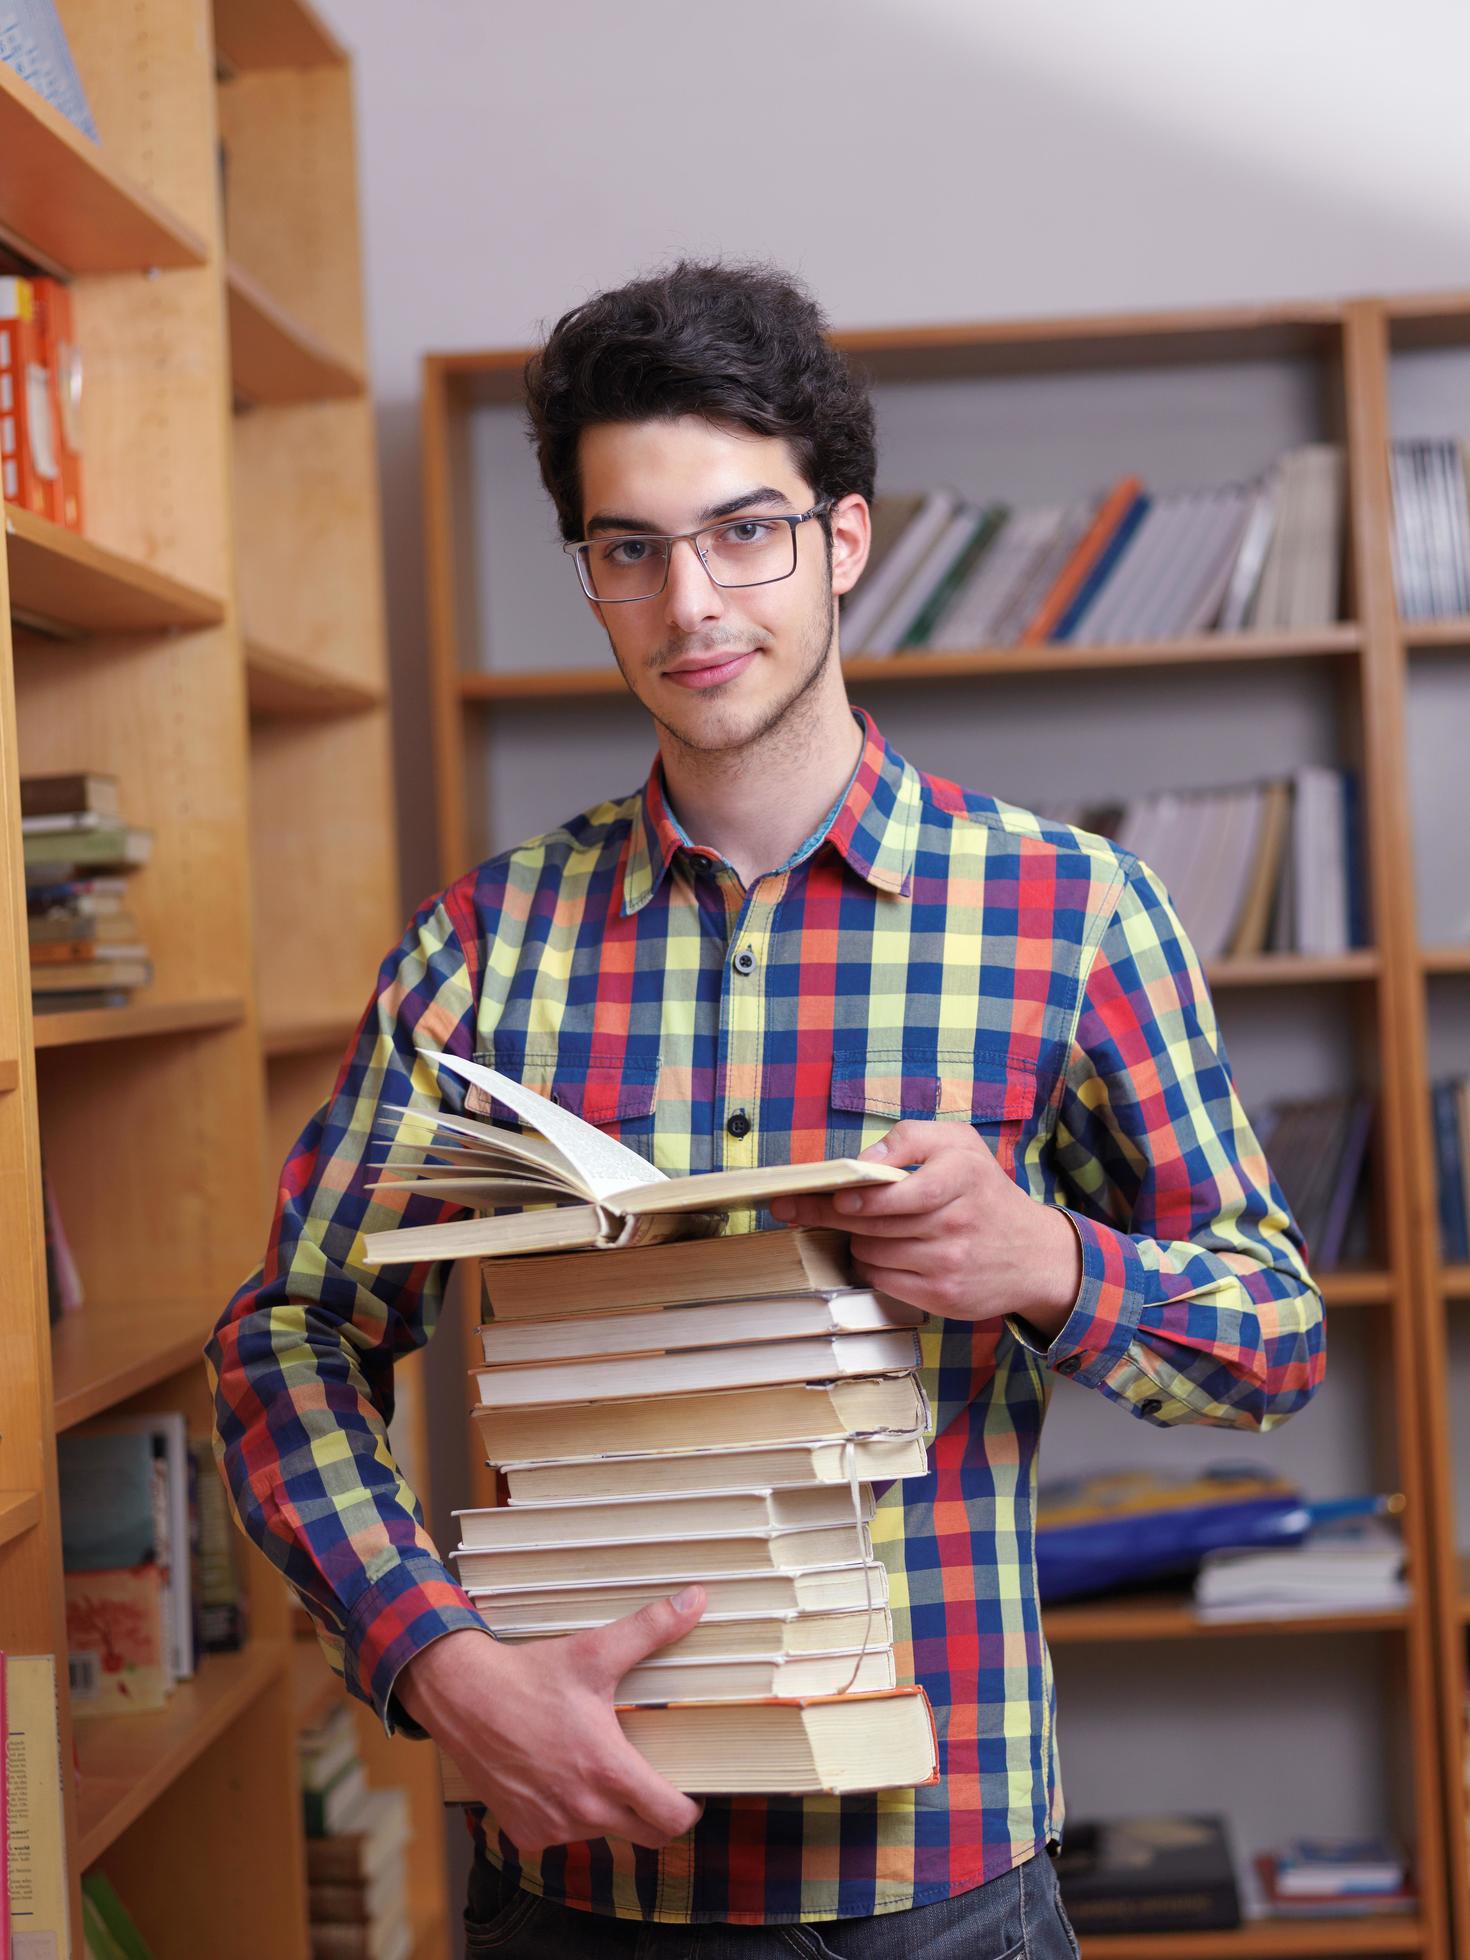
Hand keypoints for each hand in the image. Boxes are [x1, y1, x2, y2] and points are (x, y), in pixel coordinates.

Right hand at [395, 1588, 707, 1853]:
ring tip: (595, 1768)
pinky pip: (562, 1835)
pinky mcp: (525, 1833)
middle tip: (652, 1782)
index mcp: (608, 1771)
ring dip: (608, 1811)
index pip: (671, 1820)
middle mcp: (584, 1810)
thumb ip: (651, 1629)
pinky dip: (568, 1816)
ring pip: (603, 1834)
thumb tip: (695, 1599)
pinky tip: (558, 1779)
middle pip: (646, 1837)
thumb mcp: (594, 1651)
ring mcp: (553, 1827)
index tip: (688, 1791)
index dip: (687, 1809)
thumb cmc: (531, 1676)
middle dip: (656, 1815)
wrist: (463, 1697)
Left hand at [770, 1121, 1081, 1336]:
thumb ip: (912, 1138)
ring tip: (872, 1228)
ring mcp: (950, 1263)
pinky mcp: (942, 1297)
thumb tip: (864, 1156)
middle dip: (829, 1213)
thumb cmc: (984, 1193)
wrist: (1033, 1255)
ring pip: (871, 1251)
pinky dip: (873, 1266)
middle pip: (874, 1222)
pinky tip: (888, 1254)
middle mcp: (958, 1221)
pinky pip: (882, 1280)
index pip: (902, 1190)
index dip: (861, 1195)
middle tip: (793, 1207)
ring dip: (859, 1239)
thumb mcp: (961, 1144)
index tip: (834, 1195)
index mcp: (962, 1175)